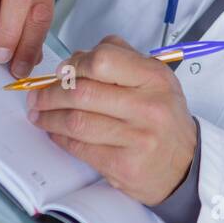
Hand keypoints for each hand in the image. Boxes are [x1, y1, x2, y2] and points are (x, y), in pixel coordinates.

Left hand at [26, 36, 196, 205]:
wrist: (185, 164)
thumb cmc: (164, 119)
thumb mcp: (155, 80)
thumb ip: (121, 59)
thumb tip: (76, 58)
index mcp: (155, 78)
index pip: (103, 60)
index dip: (74, 64)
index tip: (60, 72)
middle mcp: (149, 106)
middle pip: (84, 92)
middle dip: (51, 93)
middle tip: (38, 96)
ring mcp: (138, 137)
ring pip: (77, 121)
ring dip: (50, 117)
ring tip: (40, 114)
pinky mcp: (125, 164)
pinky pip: (81, 147)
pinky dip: (60, 138)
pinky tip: (55, 132)